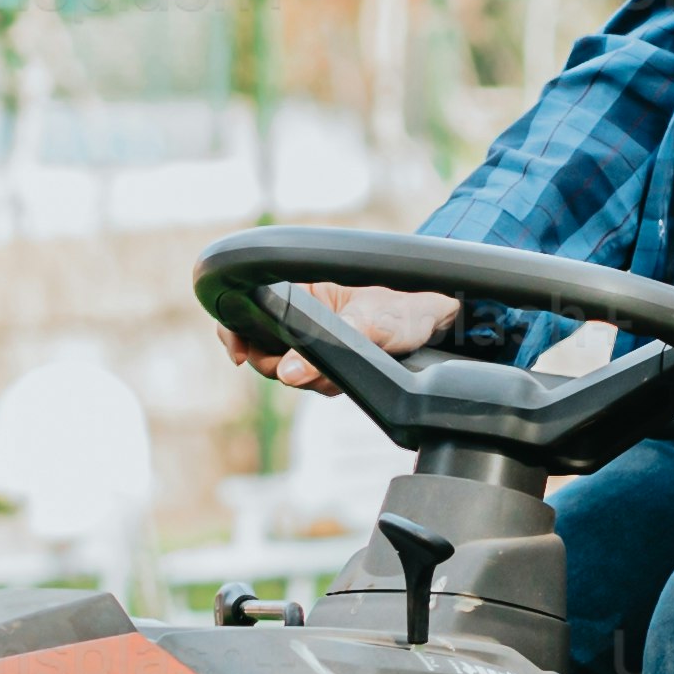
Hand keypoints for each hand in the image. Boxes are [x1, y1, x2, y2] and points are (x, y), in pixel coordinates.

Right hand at [229, 279, 459, 393]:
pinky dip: (325, 383)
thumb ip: (323, 349)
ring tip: (341, 368)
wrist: (439, 322)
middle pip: (262, 349)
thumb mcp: (367, 325)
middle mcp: (300, 314)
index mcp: (298, 290)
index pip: (246, 311)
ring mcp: (311, 338)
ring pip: (286, 370)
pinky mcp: (326, 359)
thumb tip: (286, 374)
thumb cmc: (405, 308)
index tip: (239, 354)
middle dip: (282, 366)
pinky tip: (347, 374)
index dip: (234, 333)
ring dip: (311, 378)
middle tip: (313, 370)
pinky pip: (311, 380)